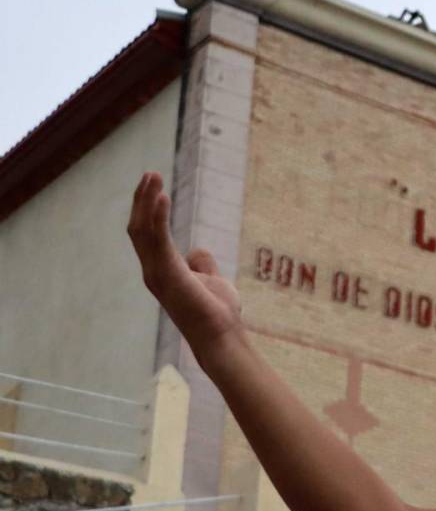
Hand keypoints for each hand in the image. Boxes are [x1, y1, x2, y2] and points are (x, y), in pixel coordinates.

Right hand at [127, 171, 244, 352]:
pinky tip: (162, 197)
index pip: (147, 234)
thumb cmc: (216, 313)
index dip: (147, 209)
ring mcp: (158, 273)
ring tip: (153, 176)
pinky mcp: (169, 274)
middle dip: (142, 199)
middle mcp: (153, 270)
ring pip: (144, 230)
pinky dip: (157, 216)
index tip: (154, 185)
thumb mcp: (211, 280)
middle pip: (139, 228)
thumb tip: (197, 250)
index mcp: (161, 270)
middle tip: (150, 173)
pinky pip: (158, 239)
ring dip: (147, 201)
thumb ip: (202, 264)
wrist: (221, 337)